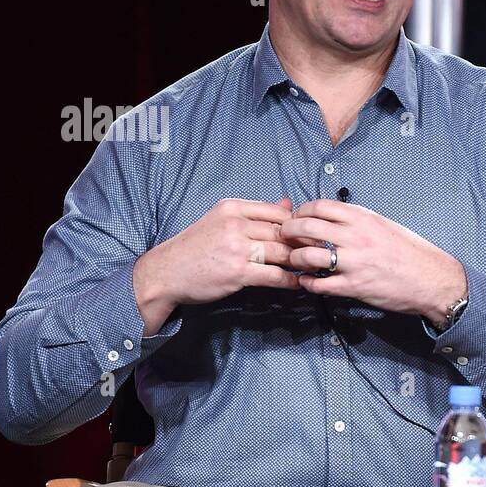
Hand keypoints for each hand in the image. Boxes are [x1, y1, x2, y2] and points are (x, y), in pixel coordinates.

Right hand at [133, 198, 298, 334]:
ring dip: (300, 263)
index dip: (297, 224)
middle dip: (303, 244)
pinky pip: (274, 275)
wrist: (166, 273)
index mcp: (232, 208)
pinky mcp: (238, 272)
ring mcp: (237, 248)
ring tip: (313, 268)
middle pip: (283, 232)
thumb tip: (288, 202)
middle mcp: (235, 224)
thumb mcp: (221, 221)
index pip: (277, 211)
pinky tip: (297, 284)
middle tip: (320, 253)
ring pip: (282, 253)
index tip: (308, 235)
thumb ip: (256, 213)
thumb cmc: (195, 248)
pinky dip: (290, 280)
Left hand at [281, 199, 467, 322]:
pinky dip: (307, 282)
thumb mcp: (386, 225)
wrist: (432, 280)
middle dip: (288, 230)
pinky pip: (320, 284)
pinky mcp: (355, 286)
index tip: (297, 217)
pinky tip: (306, 281)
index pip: (321, 206)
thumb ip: (360, 220)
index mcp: (364, 219)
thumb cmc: (412, 252)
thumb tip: (336, 218)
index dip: (302, 210)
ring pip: (307, 256)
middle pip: (307, 227)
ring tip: (294, 260)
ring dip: (294, 258)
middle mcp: (357, 237)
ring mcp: (354, 262)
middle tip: (284, 236)